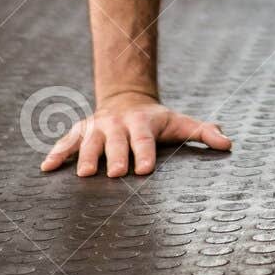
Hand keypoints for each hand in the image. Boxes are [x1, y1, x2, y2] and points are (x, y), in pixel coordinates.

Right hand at [40, 92, 231, 178]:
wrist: (126, 100)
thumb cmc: (157, 121)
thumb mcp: (180, 123)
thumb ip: (203, 132)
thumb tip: (228, 143)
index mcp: (142, 123)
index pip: (144, 140)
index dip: (144, 154)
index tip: (145, 169)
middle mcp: (117, 124)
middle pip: (116, 142)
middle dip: (114, 157)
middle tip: (114, 174)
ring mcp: (96, 127)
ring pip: (89, 141)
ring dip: (85, 156)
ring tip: (82, 174)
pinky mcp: (80, 131)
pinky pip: (66, 141)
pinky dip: (56, 153)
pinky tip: (46, 168)